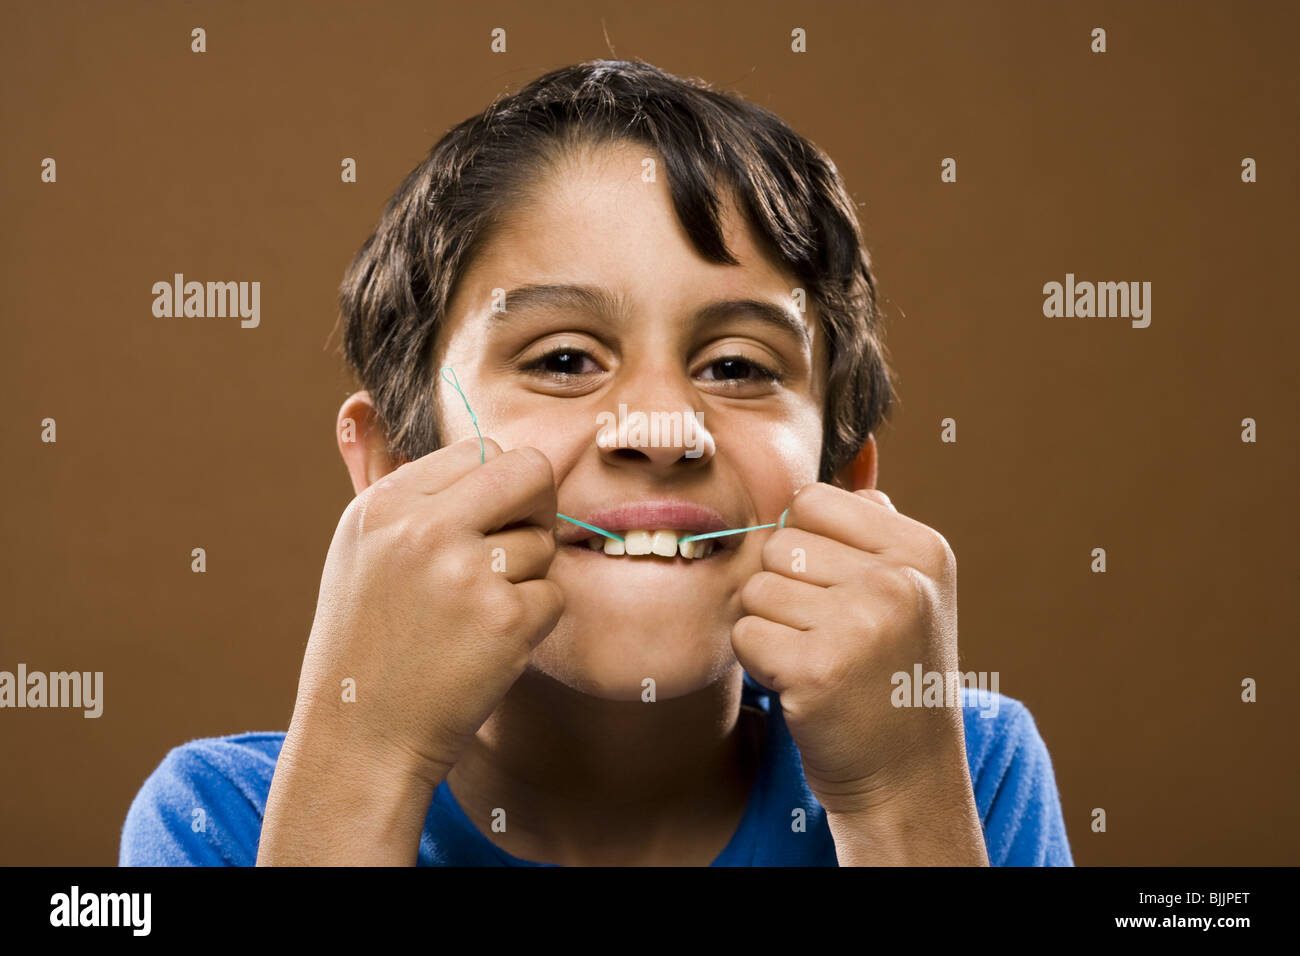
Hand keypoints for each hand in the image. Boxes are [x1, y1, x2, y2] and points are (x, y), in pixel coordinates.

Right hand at [259, 437, 563, 863]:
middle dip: (536, 506)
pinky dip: (533, 623)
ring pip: (543, 541)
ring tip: (473, 617)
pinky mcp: (504, 620)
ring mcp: (466, 573)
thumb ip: (383, 479)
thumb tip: (361, 401)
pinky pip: (554, 595)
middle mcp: (423, 528)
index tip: (480, 525)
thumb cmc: (365, 644)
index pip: (480, 450)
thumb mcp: (357, 549)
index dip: (495, 488)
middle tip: (512, 549)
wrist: (361, 740)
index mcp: (385, 505)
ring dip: (525, 578)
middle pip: (529, 470)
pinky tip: (488, 647)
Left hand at [730, 482, 984, 862]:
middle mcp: (897, 580)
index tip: (835, 591)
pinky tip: (801, 685)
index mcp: (921, 549)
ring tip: (817, 659)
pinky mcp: (818, 670)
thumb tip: (857, 454)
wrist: (907, 775)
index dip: (805, 544)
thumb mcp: (911, 588)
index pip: (813, 501)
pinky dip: (761, 662)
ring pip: (757, 589)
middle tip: (825, 636)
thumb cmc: (892, 674)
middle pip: (779, 544)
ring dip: (771, 628)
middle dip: (784, 590)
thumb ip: (876, 526)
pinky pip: (746, 633)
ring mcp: (860, 624)